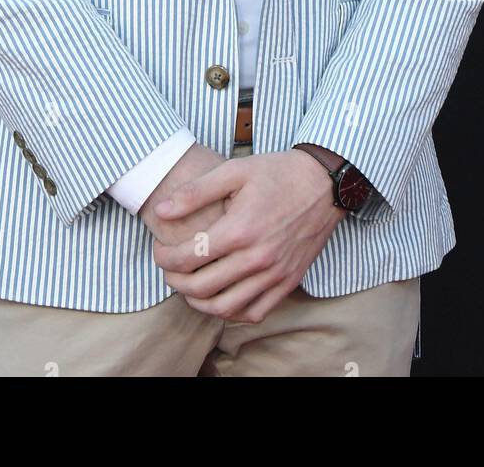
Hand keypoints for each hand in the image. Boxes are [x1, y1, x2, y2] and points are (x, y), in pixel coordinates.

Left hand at [148, 149, 345, 323]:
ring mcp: (274, 275)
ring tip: (189, 285)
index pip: (188, 258)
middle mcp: (257, 259)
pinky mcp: (288, 282)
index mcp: (240, 230)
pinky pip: (254, 313)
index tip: (159, 249)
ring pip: (225, 308)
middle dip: (174, 281)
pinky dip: (232, 312)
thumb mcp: (234, 171)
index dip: (164, 258)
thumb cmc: (278, 173)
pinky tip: (221, 297)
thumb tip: (161, 210)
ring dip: (198, 302)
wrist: (324, 183)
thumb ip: (195, 192)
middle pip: (201, 288)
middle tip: (168, 268)